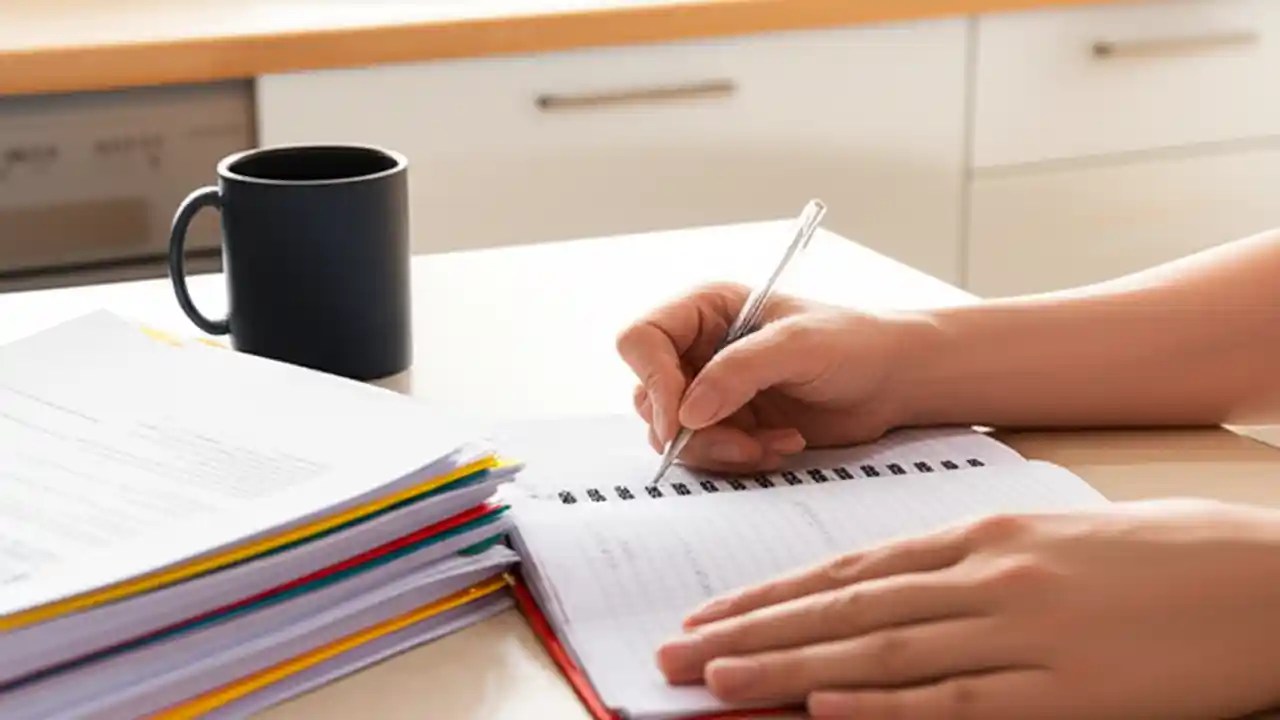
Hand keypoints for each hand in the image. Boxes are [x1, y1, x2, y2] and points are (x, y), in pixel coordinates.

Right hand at [615, 282, 921, 472]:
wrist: (891, 382)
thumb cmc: (853, 344)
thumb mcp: (798, 346)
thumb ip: (739, 372)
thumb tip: (686, 413)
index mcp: (705, 310)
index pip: (641, 340)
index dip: (653, 380)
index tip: (682, 418)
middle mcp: (697, 348)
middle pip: (649, 396)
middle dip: (693, 430)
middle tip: (742, 442)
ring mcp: (709, 390)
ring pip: (673, 433)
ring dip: (720, 449)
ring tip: (773, 444)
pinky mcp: (728, 425)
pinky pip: (705, 454)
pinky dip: (739, 459)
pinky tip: (782, 446)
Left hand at [654, 499, 1279, 718]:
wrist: (1256, 579)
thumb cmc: (1148, 558)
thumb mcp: (1042, 539)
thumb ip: (958, 565)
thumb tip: (877, 594)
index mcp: (976, 534)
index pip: (846, 567)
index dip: (770, 594)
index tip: (710, 613)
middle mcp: (982, 576)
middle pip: (842, 607)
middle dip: (751, 632)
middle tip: (676, 653)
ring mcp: (1018, 632)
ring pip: (878, 652)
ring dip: (787, 668)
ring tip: (717, 681)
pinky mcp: (1060, 692)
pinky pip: (954, 702)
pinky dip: (881, 708)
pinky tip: (822, 711)